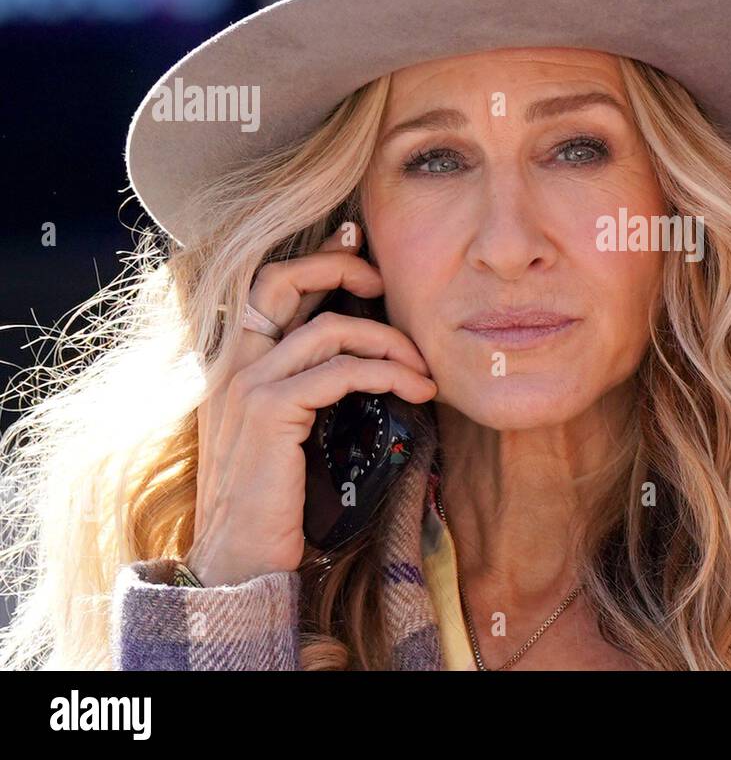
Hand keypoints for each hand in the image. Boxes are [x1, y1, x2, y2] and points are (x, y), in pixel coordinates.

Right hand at [186, 223, 436, 586]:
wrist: (240, 556)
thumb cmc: (275, 495)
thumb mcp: (290, 426)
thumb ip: (309, 381)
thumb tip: (362, 347)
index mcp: (232, 359)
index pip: (268, 282)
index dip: (316, 256)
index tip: (361, 249)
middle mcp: (231, 360)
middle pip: (282, 276)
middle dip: (341, 266)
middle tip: (388, 284)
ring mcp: (245, 383)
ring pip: (331, 327)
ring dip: (391, 342)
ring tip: (425, 369)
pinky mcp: (270, 410)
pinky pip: (342, 371)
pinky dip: (388, 374)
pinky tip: (416, 390)